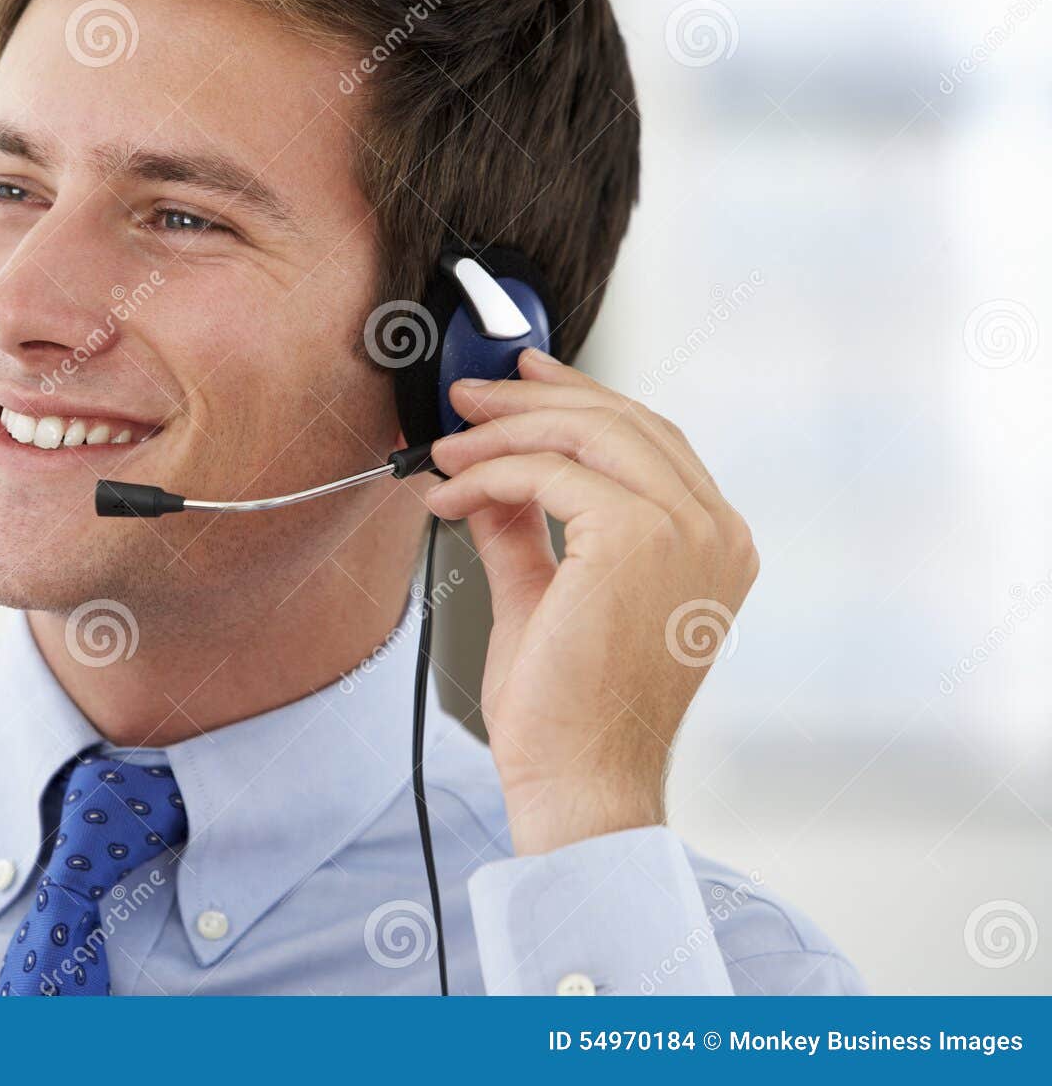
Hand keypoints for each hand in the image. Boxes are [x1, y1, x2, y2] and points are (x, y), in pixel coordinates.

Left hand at [425, 349, 758, 855]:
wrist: (579, 779)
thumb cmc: (570, 711)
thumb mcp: (544, 594)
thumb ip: (524, 531)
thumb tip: (490, 478)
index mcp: (712, 541)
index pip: (648, 438)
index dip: (579, 398)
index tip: (522, 381)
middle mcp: (714, 529)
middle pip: (620, 420)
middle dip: (533, 398)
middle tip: (468, 395)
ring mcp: (686, 530)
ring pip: (586, 433)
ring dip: (503, 431)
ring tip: (446, 443)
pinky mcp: (637, 538)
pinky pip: (548, 475)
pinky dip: (488, 474)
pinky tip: (447, 495)